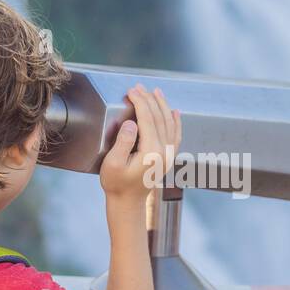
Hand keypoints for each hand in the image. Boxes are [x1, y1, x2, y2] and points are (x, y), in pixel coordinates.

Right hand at [99, 84, 181, 203]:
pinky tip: (175, 112)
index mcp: (151, 152)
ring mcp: (169, 155)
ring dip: (162, 105)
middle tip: (139, 87)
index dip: (140, 101)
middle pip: (159, 118)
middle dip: (149, 99)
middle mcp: (164, 152)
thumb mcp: (113, 164)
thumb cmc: (117, 184)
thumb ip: (122, 142)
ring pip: (169, 123)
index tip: (131, 90)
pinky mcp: (168, 157)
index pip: (148, 119)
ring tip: (156, 92)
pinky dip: (176, 121)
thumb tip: (131, 123)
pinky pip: (176, 135)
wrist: (128, 202)